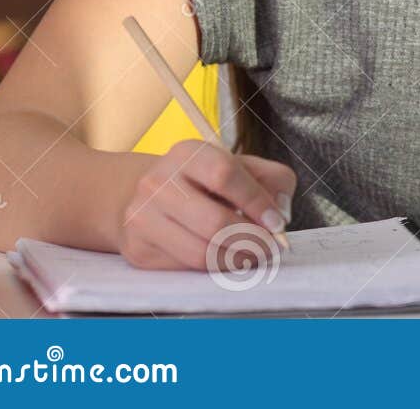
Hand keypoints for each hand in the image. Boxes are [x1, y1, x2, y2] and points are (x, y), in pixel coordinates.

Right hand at [116, 140, 295, 270]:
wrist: (150, 196)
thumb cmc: (207, 182)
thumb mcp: (241, 166)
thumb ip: (272, 180)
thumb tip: (281, 212)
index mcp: (187, 153)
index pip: (225, 175)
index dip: (257, 202)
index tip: (277, 222)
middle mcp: (157, 182)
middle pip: (213, 221)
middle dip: (251, 239)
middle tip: (269, 246)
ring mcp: (142, 217)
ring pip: (200, 252)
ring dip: (236, 259)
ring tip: (252, 254)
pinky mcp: (138, 248)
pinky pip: (185, 267)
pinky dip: (214, 267)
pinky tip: (226, 257)